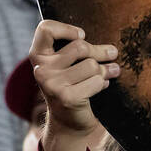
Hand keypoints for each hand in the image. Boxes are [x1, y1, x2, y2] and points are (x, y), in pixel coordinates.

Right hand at [29, 20, 118, 140]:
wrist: (68, 121)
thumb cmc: (71, 84)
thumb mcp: (67, 63)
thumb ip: (75, 48)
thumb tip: (110, 49)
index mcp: (38, 56)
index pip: (45, 29)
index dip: (66, 29)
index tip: (82, 36)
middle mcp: (41, 69)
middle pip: (80, 46)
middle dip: (101, 51)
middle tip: (112, 53)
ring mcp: (52, 84)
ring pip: (92, 64)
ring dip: (105, 69)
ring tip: (108, 73)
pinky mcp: (66, 97)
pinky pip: (96, 81)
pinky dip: (103, 83)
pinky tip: (100, 87)